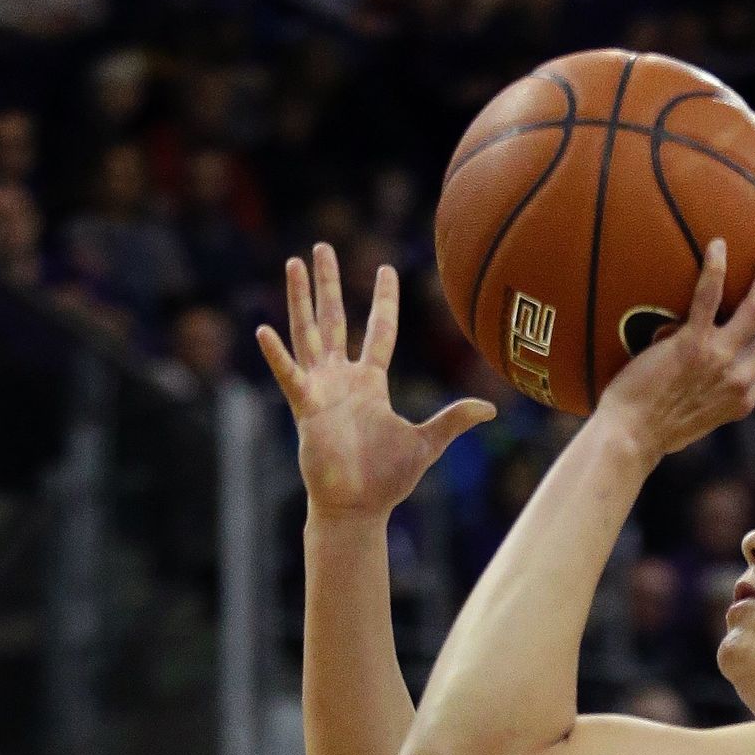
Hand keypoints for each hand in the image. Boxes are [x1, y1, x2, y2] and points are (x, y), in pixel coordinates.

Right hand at [259, 244, 492, 523]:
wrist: (358, 508)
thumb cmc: (386, 480)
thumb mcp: (427, 443)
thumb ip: (453, 420)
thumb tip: (490, 408)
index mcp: (371, 382)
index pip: (380, 329)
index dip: (384, 299)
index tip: (386, 267)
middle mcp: (343, 379)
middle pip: (335, 319)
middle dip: (329, 283)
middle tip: (321, 246)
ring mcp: (321, 390)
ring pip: (308, 334)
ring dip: (300, 300)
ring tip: (293, 263)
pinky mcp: (306, 408)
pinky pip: (290, 377)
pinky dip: (277, 357)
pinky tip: (264, 331)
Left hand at [593, 237, 754, 465]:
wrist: (631, 438)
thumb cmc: (654, 430)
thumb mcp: (697, 418)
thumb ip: (712, 394)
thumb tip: (706, 375)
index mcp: (743, 398)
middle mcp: (738, 379)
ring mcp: (717, 361)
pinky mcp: (691, 346)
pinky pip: (707, 298)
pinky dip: (715, 269)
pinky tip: (718, 244)